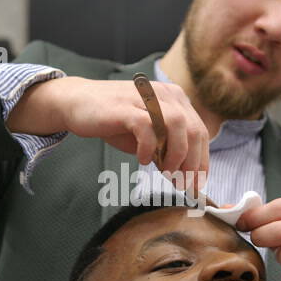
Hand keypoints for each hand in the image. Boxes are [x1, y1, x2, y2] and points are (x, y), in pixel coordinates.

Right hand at [8, 76, 209, 186]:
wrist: (78, 102)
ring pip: (178, 125)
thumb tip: (183, 175)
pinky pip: (148, 127)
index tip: (197, 184)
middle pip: (194, 130)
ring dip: (176, 155)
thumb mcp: (148, 136)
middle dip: (193, 163)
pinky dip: (149, 147)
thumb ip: (166, 149)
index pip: (200, 132)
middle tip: (183, 185)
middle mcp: (165, 95)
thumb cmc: (114, 121)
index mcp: (175, 100)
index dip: (202, 161)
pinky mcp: (126, 106)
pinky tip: (142, 160)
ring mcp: (146, 98)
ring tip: (166, 173)